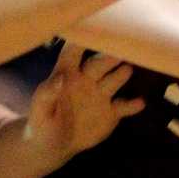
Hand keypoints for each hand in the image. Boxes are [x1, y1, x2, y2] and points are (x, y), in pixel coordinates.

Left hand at [26, 46, 144, 162]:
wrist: (54, 146)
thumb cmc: (42, 123)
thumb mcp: (39, 112)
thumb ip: (46, 95)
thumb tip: (59, 79)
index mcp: (67, 74)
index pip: (73, 52)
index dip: (80, 41)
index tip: (90, 31)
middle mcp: (87, 79)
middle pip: (99, 63)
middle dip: (108, 56)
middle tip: (118, 49)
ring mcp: (101, 94)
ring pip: (115, 79)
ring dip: (122, 73)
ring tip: (127, 69)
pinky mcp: (111, 112)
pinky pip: (124, 106)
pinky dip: (132, 105)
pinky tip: (139, 103)